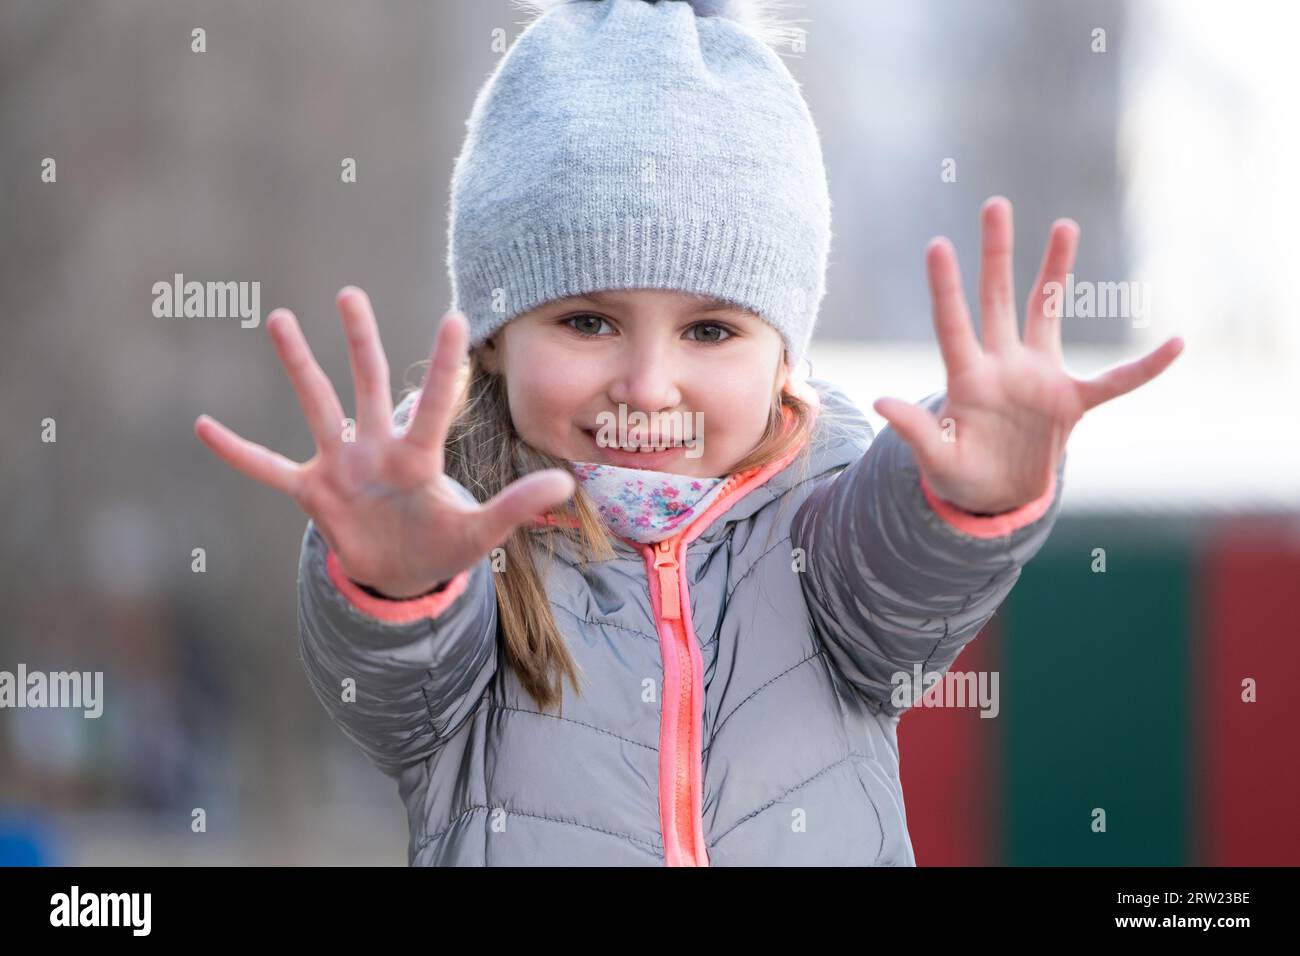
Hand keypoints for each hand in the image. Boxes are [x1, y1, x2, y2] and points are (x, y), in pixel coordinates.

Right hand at [194, 286, 575, 597]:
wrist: (403, 573)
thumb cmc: (442, 546)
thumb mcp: (481, 534)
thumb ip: (515, 508)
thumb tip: (567, 487)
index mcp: (419, 457)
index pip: (436, 402)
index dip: (445, 365)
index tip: (455, 314)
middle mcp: (377, 449)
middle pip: (368, 385)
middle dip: (360, 342)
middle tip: (349, 293)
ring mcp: (341, 467)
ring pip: (317, 407)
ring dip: (299, 368)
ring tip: (280, 319)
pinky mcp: (313, 493)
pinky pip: (268, 468)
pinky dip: (239, 453)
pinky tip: (203, 427)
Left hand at [873, 196, 1183, 513]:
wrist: (997, 496)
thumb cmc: (960, 476)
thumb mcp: (938, 460)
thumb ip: (917, 432)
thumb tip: (880, 403)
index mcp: (967, 380)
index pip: (952, 325)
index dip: (946, 288)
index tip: (937, 245)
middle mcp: (1002, 366)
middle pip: (998, 300)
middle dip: (997, 254)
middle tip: (994, 204)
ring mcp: (1039, 378)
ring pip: (1047, 312)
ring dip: (1055, 272)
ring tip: (1064, 224)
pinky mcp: (1071, 400)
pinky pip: (1116, 381)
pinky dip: (1144, 368)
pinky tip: (1176, 345)